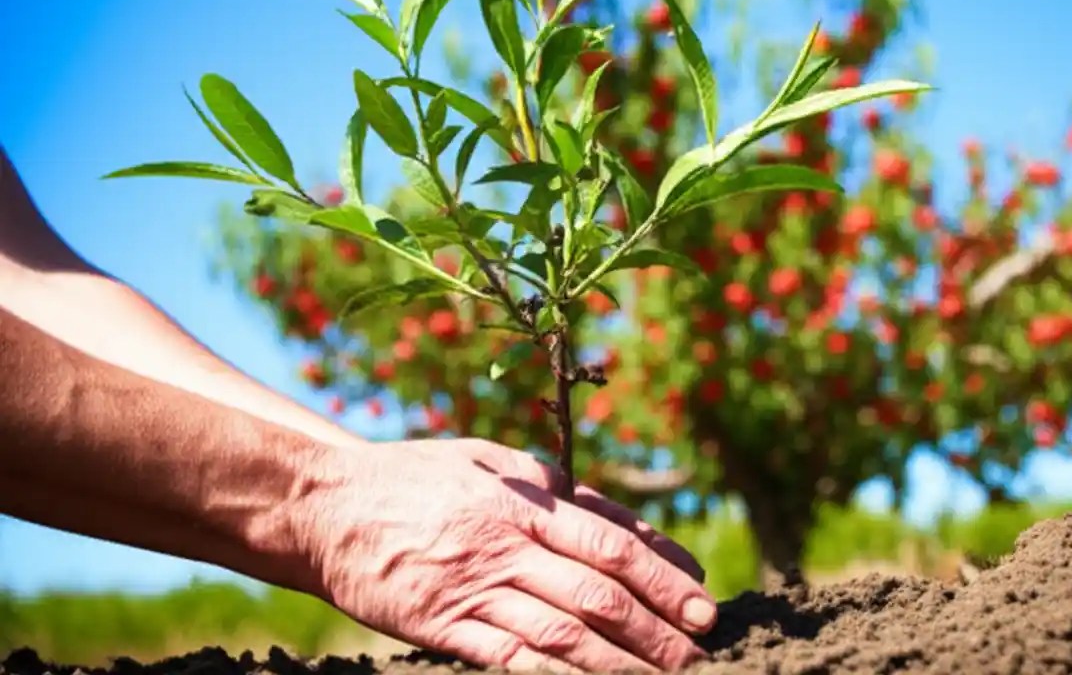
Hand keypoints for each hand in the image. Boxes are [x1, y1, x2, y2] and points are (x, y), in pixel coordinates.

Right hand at [291, 437, 716, 672]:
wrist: (324, 505)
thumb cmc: (416, 477)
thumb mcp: (489, 461)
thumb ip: (554, 488)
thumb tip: (617, 517)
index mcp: (523, 503)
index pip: (610, 543)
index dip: (663, 576)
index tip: (703, 602)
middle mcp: (504, 546)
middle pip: (596, 594)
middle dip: (657, 629)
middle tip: (701, 654)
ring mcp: (471, 589)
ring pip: (560, 634)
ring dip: (619, 662)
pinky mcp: (438, 625)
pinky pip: (505, 659)